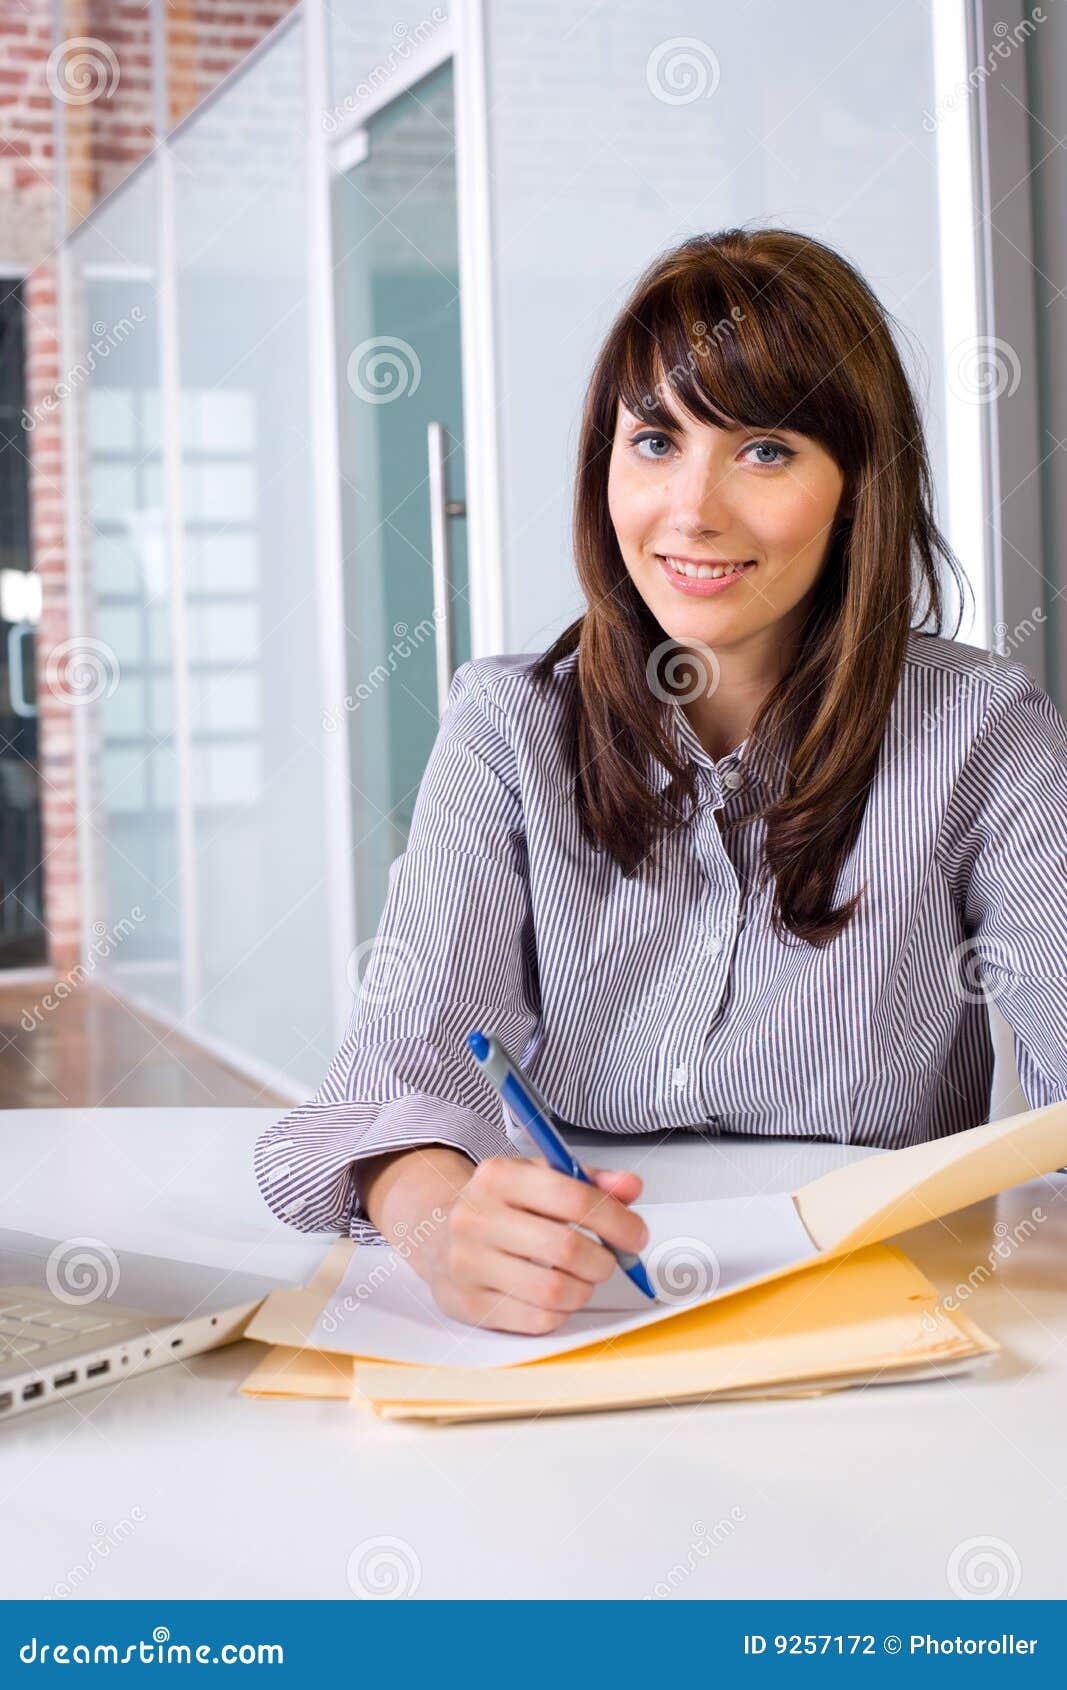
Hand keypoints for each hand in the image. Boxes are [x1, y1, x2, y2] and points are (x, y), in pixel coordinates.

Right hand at [421, 1155, 648, 1334]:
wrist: (440, 1235)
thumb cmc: (502, 1207)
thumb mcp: (540, 1178)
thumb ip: (589, 1182)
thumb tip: (630, 1188)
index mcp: (498, 1175)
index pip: (572, 1196)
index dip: (616, 1220)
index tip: (636, 1235)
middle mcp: (475, 1216)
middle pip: (565, 1248)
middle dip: (602, 1261)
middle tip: (608, 1262)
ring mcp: (467, 1262)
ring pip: (553, 1290)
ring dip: (583, 1290)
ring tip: (581, 1280)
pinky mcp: (467, 1302)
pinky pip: (536, 1320)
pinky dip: (560, 1313)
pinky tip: (555, 1297)